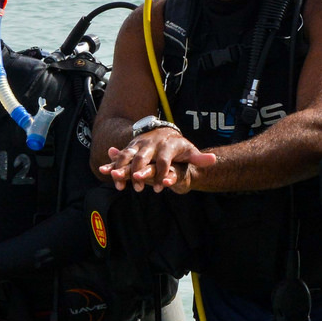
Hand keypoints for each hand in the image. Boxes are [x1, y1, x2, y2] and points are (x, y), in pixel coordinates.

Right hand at [102, 130, 217, 192]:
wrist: (163, 131)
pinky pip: (119, 156)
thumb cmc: (178, 146)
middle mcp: (151, 143)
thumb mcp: (189, 150)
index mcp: (167, 145)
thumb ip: (199, 158)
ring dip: (122, 170)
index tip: (161, 188)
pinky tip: (107, 174)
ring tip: (120, 186)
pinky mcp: (130, 146)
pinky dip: (112, 165)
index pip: (164, 161)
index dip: (162, 174)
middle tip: (139, 189)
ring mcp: (139, 144)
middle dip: (138, 172)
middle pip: (142, 157)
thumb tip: (213, 160)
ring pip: (127, 156)